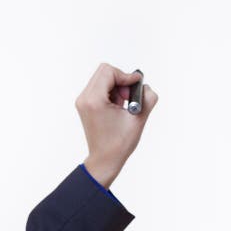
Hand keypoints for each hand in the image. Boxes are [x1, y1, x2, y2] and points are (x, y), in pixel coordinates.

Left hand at [75, 63, 158, 188]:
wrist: (105, 159)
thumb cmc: (119, 143)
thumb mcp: (139, 118)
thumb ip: (148, 97)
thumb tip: (144, 86)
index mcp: (93, 100)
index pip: (109, 72)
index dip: (126, 76)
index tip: (136, 87)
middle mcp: (84, 98)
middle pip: (104, 72)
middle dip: (121, 81)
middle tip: (128, 98)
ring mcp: (82, 102)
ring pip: (102, 79)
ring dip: (117, 87)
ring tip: (123, 105)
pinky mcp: (85, 105)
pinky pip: (99, 88)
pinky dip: (111, 93)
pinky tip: (117, 108)